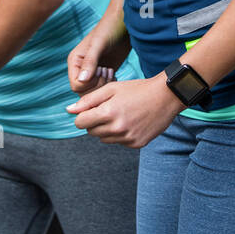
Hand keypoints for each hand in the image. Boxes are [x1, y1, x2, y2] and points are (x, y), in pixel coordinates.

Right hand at [66, 25, 129, 94]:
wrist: (122, 26)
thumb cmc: (109, 30)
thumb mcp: (98, 45)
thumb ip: (90, 62)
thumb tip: (82, 80)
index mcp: (75, 62)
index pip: (76, 85)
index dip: (88, 84)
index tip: (100, 70)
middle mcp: (81, 69)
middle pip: (83, 92)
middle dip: (97, 86)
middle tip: (107, 71)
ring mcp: (92, 72)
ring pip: (93, 92)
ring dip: (103, 86)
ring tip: (110, 72)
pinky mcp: (102, 74)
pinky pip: (102, 88)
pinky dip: (108, 85)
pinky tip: (114, 74)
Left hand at [67, 74, 181, 147]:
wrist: (165, 97)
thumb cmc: (136, 89)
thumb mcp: (111, 89)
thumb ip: (88, 100)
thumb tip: (69, 110)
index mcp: (108, 113)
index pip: (80, 123)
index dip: (82, 115)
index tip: (89, 109)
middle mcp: (117, 128)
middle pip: (91, 132)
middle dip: (94, 121)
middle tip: (108, 109)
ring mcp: (127, 138)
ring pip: (104, 138)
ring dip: (106, 129)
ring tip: (120, 114)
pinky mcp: (137, 144)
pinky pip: (118, 142)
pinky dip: (120, 134)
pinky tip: (130, 122)